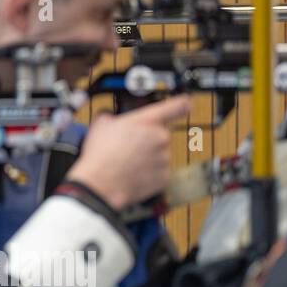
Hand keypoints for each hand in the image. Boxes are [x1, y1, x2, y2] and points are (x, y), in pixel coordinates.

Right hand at [66, 95, 189, 210]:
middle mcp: (161, 138)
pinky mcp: (164, 177)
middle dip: (148, 137)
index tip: (185, 102)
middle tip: (130, 144)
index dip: (182, 102)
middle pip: (161, 133)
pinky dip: (148, 171)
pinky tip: (131, 172)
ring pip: (159, 153)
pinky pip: (158, 170)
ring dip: (147, 155)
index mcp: (148, 121)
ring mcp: (164, 158)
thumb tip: (113, 116)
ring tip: (126, 161)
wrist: (100, 184)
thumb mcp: (100, 123)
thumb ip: (113, 114)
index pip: (177, 106)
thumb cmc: (101, 154)